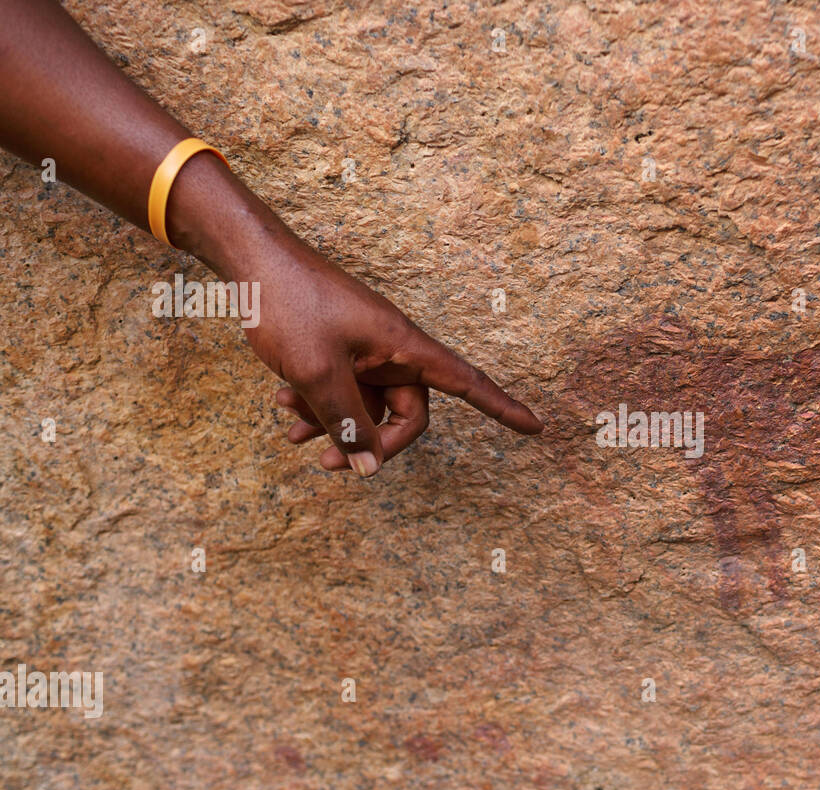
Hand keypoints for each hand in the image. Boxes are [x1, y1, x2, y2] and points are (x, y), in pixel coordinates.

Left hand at [179, 167, 542, 477]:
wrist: (253, 259)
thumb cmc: (290, 305)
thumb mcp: (316, 374)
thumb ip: (346, 424)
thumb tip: (369, 470)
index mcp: (405, 347)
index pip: (468, 383)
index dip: (503, 408)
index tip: (536, 427)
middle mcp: (393, 350)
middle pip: (407, 413)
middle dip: (371, 442)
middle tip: (329, 461)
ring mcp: (366, 351)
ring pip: (368, 406)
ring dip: (335, 425)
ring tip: (294, 434)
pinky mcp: (340, 350)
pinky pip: (343, 391)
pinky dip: (318, 406)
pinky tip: (284, 409)